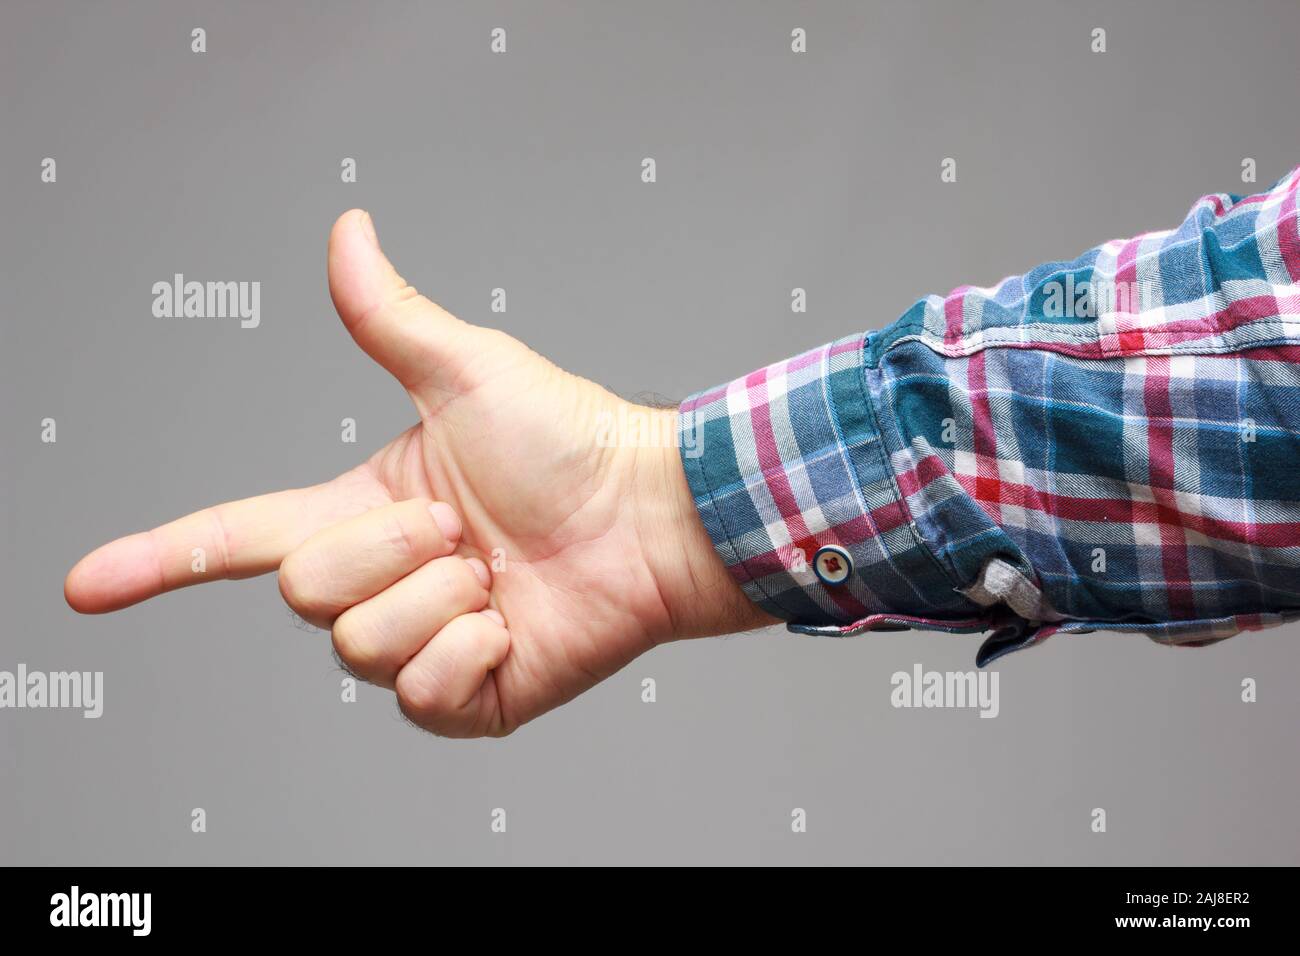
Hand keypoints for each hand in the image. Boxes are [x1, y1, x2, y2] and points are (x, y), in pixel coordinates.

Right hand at [64, 210, 775, 736]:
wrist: (648, 518)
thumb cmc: (572, 441)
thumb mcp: (466, 372)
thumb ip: (389, 318)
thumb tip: (348, 231)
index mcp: (364, 512)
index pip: (240, 537)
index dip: (162, 560)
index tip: (87, 585)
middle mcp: (383, 580)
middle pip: (306, 591)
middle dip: (388, 548)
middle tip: (463, 527)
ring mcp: (422, 644)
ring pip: (360, 645)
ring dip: (440, 597)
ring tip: (497, 571)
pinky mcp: (466, 700)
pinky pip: (421, 694)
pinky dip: (473, 651)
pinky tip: (514, 622)